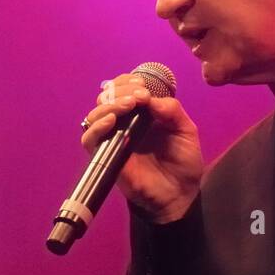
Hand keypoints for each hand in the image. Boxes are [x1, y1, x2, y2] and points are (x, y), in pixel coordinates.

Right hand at [80, 72, 204, 223]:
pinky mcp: (106, 157)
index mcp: (142, 113)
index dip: (127, 81)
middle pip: (105, 96)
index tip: (141, 82)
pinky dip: (96, 127)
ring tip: (129, 104)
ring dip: (109, 104)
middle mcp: (124, 123)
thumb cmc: (183, 161)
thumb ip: (172, 111)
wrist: (180, 194)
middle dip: (119, 89)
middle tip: (139, 95)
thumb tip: (149, 98)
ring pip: (95, 114)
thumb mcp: (186, 131)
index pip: (123, 88)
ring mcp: (113, 139)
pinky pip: (89, 139)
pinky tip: (112, 121)